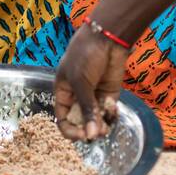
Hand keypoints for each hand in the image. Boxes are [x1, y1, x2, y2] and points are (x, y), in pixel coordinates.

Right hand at [54, 22, 127, 140]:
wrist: (107, 38)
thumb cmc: (84, 55)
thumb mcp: (80, 82)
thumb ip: (86, 108)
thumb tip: (90, 135)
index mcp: (63, 92)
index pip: (62, 118)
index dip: (70, 130)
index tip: (81, 135)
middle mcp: (78, 97)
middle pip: (80, 122)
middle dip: (88, 129)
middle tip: (97, 133)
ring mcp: (94, 96)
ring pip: (96, 119)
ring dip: (101, 125)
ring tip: (105, 126)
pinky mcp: (109, 94)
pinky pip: (108, 112)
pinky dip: (111, 115)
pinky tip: (113, 110)